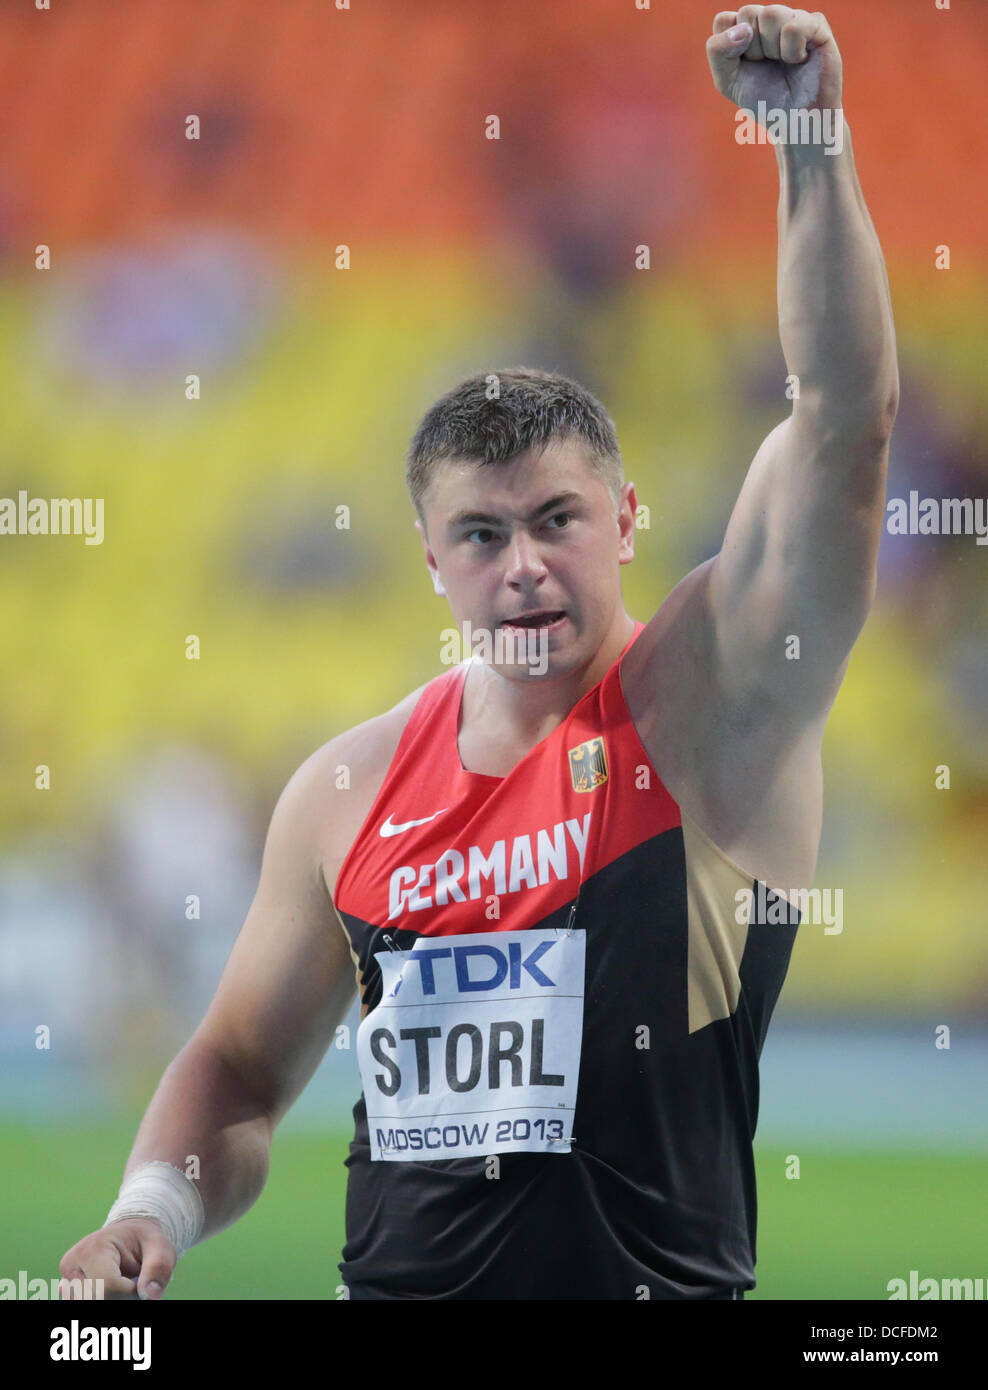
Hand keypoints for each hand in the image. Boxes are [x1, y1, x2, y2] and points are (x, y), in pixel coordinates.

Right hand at [58, 1218, 176, 1299]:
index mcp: (92, 1249)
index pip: (109, 1287)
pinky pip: (89, 1304)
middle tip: (132, 1280)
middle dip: (122, 1298)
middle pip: (99, 1300)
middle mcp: (72, 1266)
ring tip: (122, 1284)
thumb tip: (150, 1296)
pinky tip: (113, 1292)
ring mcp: (67, 1282)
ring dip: (113, 1300)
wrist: (130, 1240)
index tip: (140, 1279)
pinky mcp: (69, 1293)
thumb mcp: (160, 1247)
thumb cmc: (145, 1243)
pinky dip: (107, 1300)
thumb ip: (158, 1268)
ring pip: (92, 1304)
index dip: (131, 1292)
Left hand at [707, 7, 842, 112]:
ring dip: (773, 49)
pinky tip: (800, 60)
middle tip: (767, 66)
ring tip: (785, 63)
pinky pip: (794, 26)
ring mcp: (792, 18)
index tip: (743, 66)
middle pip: (748, 13)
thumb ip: (718, 51)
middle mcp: (768, 20)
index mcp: (745, 30)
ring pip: (771, 14)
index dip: (730, 46)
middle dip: (753, 49)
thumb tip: (742, 28)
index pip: (724, 20)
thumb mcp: (727, 82)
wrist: (796, 122)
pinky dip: (792, 51)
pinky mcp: (816, 24)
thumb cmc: (764, 101)